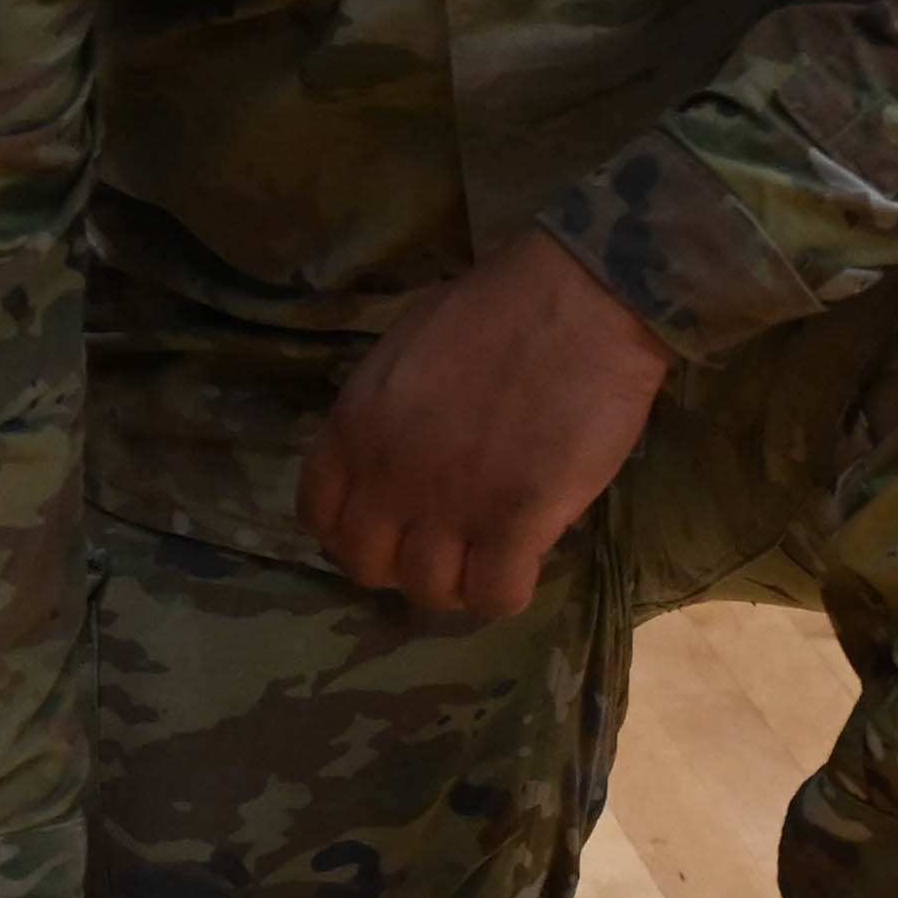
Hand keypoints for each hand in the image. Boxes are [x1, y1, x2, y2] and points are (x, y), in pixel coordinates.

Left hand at [298, 232, 670, 617]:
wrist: (578, 301)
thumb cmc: (497, 306)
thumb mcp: (403, 344)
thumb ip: (381, 407)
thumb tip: (385, 442)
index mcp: (354, 425)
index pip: (318, 513)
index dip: (348, 530)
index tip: (385, 526)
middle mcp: (388, 475)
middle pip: (365, 564)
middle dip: (398, 564)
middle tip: (439, 546)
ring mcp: (450, 505)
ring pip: (427, 591)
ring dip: (456, 583)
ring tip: (485, 556)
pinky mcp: (515, 524)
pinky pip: (495, 596)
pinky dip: (506, 591)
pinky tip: (524, 562)